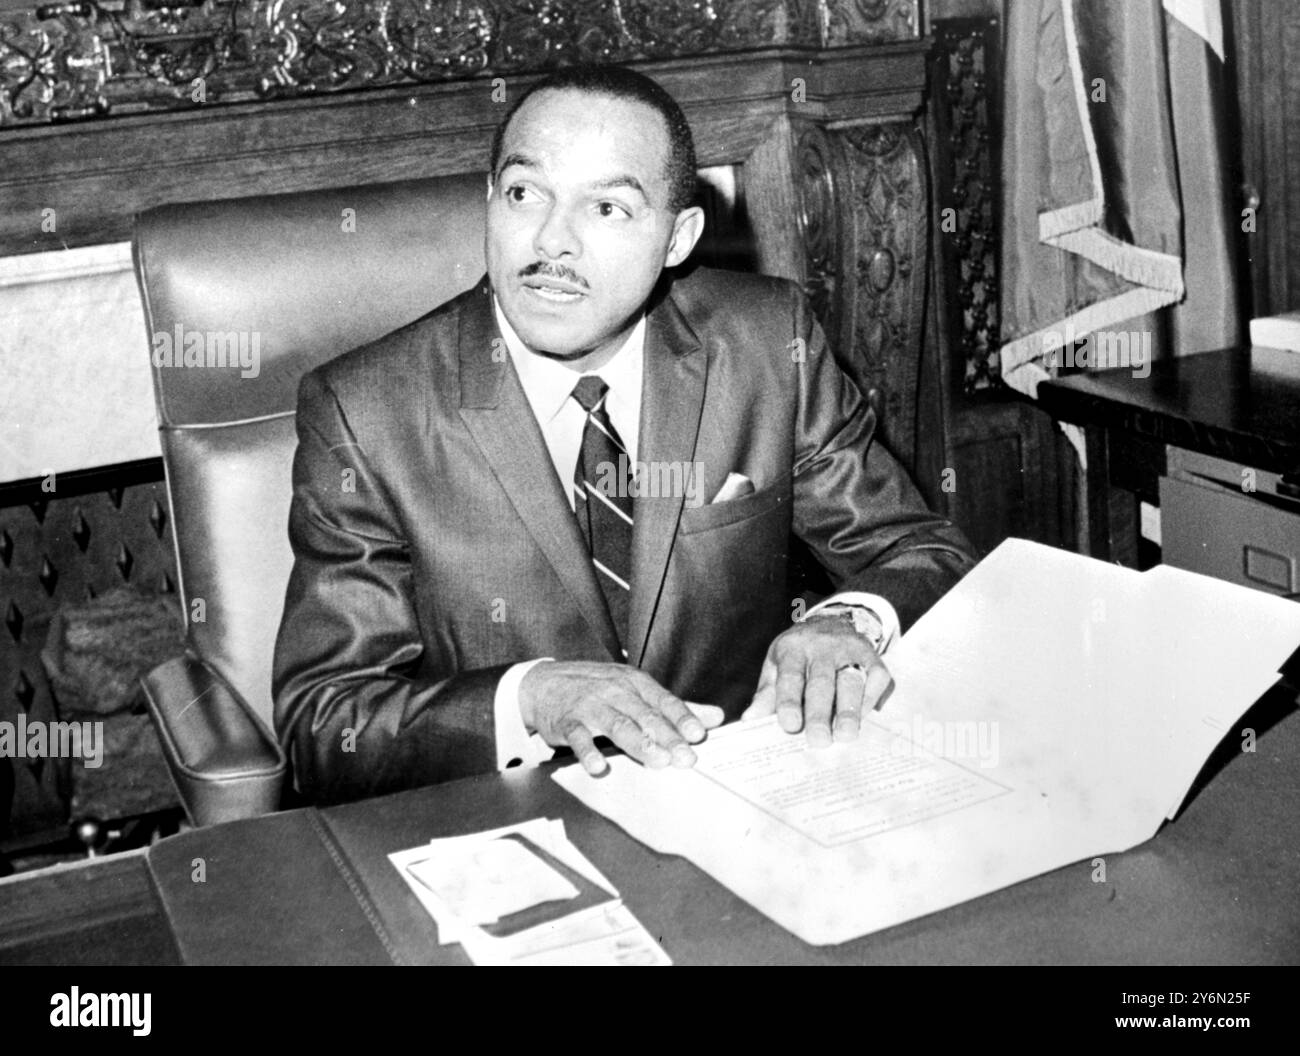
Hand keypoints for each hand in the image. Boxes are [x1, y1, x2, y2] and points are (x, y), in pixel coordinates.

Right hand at [520, 662, 724, 775]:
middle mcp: (616, 691)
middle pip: (645, 716)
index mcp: (636, 684)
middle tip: (685, 758)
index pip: (664, 701)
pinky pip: (579, 737)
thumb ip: (675, 707)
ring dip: (638, 744)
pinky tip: (599, 767)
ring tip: (656, 762)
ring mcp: (590, 705)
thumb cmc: (598, 688)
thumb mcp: (636, 691)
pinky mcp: (567, 721)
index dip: (682, 718)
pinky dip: (589, 752)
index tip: (698, 735)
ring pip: (617, 725)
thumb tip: (715, 716)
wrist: (545, 684)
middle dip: (667, 737)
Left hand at [742, 615, 893, 745]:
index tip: (790, 726)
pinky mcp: (871, 654)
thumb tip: (749, 720)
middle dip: (820, 713)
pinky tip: (863, 717)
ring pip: (850, 681)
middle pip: (821, 682)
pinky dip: (870, 698)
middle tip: (819, 741)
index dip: (789, 701)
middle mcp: (821, 646)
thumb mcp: (776, 666)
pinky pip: (876, 677)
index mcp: (792, 649)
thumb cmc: (798, 655)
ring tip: (845, 736)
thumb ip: (766, 694)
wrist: (831, 621)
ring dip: (849, 711)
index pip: (790, 676)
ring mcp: (848, 649)